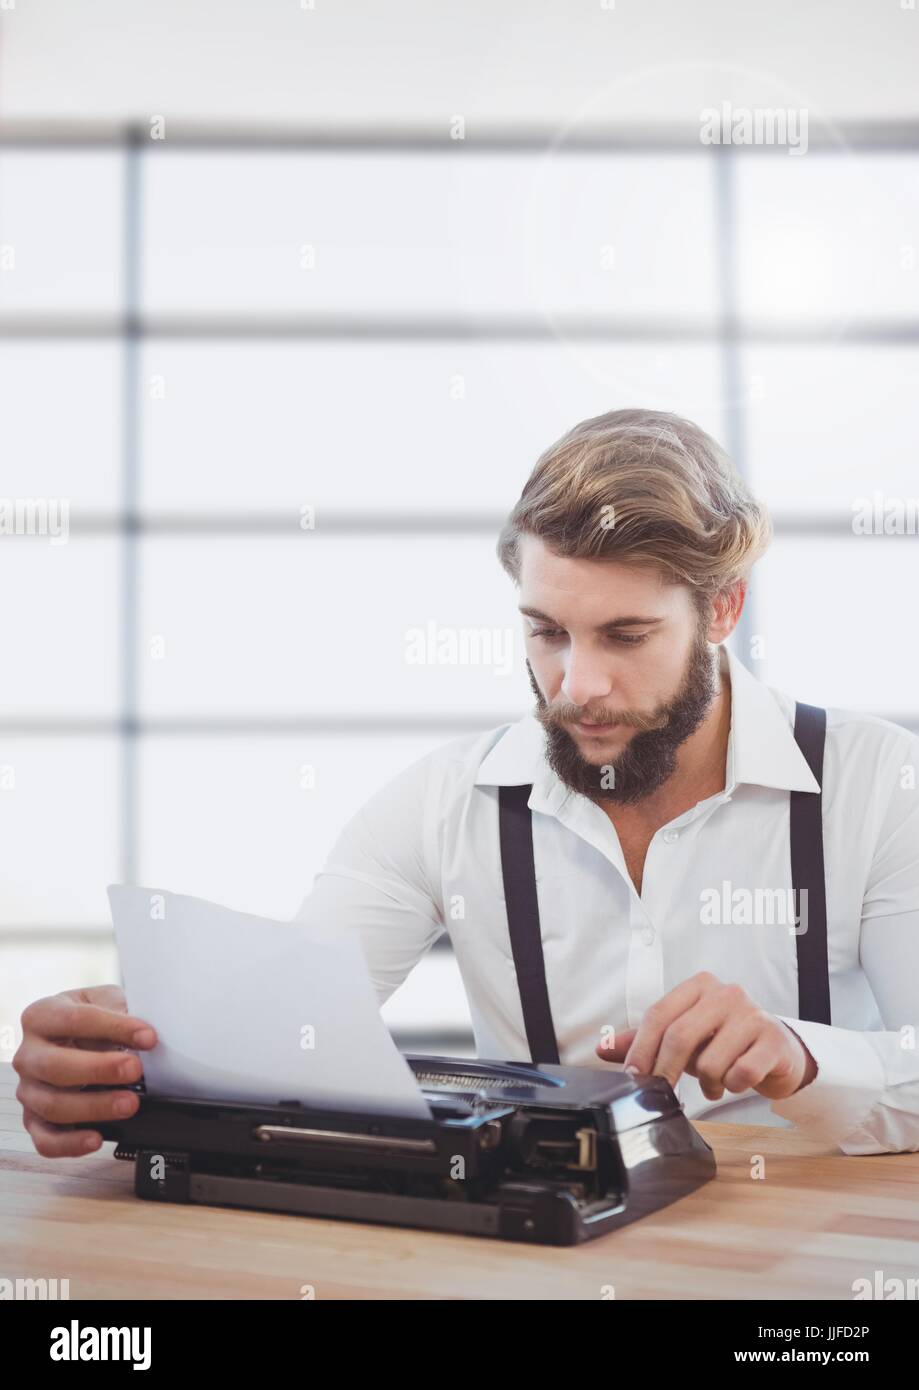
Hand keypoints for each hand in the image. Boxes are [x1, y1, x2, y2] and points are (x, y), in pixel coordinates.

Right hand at [12, 984, 157, 1157]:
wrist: (79, 1037)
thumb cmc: (92, 1020)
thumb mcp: (106, 1003)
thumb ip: (122, 1013)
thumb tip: (147, 1035)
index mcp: (42, 1016)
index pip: (75, 1020)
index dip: (114, 1027)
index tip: (148, 1037)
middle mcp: (29, 1055)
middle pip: (55, 1066)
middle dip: (99, 1069)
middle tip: (135, 1069)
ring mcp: (29, 1089)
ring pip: (52, 1105)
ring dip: (94, 1107)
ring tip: (130, 1104)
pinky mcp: (34, 1120)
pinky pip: (46, 1139)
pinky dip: (70, 1144)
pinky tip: (97, 1139)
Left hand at [595, 971, 817, 1100]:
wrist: (777, 1050)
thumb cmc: (724, 1041)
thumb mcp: (684, 1037)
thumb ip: (645, 1040)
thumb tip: (601, 1048)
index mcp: (699, 985)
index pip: (658, 1015)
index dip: (641, 1049)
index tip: (633, 1075)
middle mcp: (727, 992)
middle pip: (680, 1036)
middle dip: (666, 1071)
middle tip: (663, 1091)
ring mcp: (753, 1014)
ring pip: (710, 1062)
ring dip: (707, 1083)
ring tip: (715, 1081)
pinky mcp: (774, 1040)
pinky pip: (740, 1074)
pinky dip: (732, 1086)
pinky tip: (735, 1081)